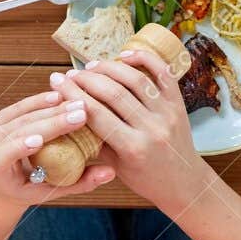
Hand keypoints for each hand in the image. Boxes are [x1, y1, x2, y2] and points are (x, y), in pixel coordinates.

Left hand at [0, 90, 114, 216]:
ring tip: (80, 105)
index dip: (19, 147)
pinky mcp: (3, 117)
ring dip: (53, 109)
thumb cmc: (30, 189)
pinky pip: (23, 105)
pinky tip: (61, 95)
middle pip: (20, 130)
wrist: (4, 179)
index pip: (4, 155)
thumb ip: (79, 182)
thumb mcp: (52, 191)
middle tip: (81, 114)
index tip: (40, 139)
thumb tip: (110, 173)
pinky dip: (41, 100)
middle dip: (51, 122)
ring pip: (24, 115)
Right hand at [54, 49, 213, 216]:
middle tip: (70, 73)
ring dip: (109, 67)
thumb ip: (95, 139)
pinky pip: (163, 73)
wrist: (184, 183)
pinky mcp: (179, 103)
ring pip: (135, 79)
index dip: (72, 94)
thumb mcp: (115, 166)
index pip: (96, 114)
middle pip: (113, 93)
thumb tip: (69, 109)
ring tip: (91, 66)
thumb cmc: (145, 178)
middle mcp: (152, 128)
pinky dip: (144, 59)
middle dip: (86, 79)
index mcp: (133, 148)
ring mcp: (168, 113)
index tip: (56, 82)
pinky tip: (124, 55)